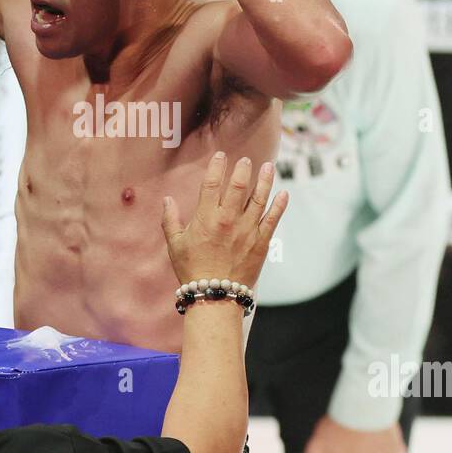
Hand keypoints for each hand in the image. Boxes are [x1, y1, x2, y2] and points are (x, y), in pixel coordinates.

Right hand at [161, 152, 287, 286]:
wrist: (216, 296)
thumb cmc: (192, 270)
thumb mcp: (175, 245)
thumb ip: (170, 220)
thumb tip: (167, 200)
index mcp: (206, 218)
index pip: (211, 183)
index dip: (217, 166)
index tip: (221, 156)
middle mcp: (228, 220)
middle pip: (238, 186)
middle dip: (243, 169)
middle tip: (246, 159)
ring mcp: (247, 230)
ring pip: (259, 199)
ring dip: (265, 180)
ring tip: (268, 167)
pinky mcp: (261, 242)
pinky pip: (273, 219)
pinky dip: (280, 205)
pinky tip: (284, 193)